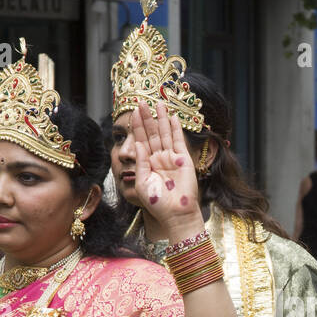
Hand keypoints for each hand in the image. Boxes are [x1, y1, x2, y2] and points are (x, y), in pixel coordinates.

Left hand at [130, 98, 202, 234]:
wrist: (175, 214)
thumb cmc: (157, 203)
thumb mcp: (142, 183)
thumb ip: (140, 163)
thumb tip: (137, 144)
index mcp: (147, 164)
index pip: (141, 141)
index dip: (137, 127)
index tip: (133, 112)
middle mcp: (159, 159)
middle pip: (152, 134)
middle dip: (147, 118)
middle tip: (142, 102)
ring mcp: (172, 158)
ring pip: (165, 134)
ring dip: (161, 119)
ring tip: (158, 103)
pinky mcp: (184, 160)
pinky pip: (178, 141)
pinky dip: (175, 129)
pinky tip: (172, 117)